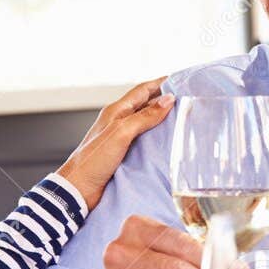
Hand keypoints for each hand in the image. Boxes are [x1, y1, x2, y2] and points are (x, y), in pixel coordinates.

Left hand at [56, 79, 174, 210]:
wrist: (79, 188)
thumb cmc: (94, 159)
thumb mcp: (121, 133)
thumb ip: (144, 116)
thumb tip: (168, 100)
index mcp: (116, 111)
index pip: (143, 90)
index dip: (161, 83)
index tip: (180, 80)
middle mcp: (120, 122)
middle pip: (147, 105)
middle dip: (166, 101)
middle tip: (189, 101)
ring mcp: (122, 138)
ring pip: (148, 123)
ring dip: (164, 121)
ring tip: (185, 120)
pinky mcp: (126, 154)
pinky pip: (146, 141)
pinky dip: (159, 139)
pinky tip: (171, 143)